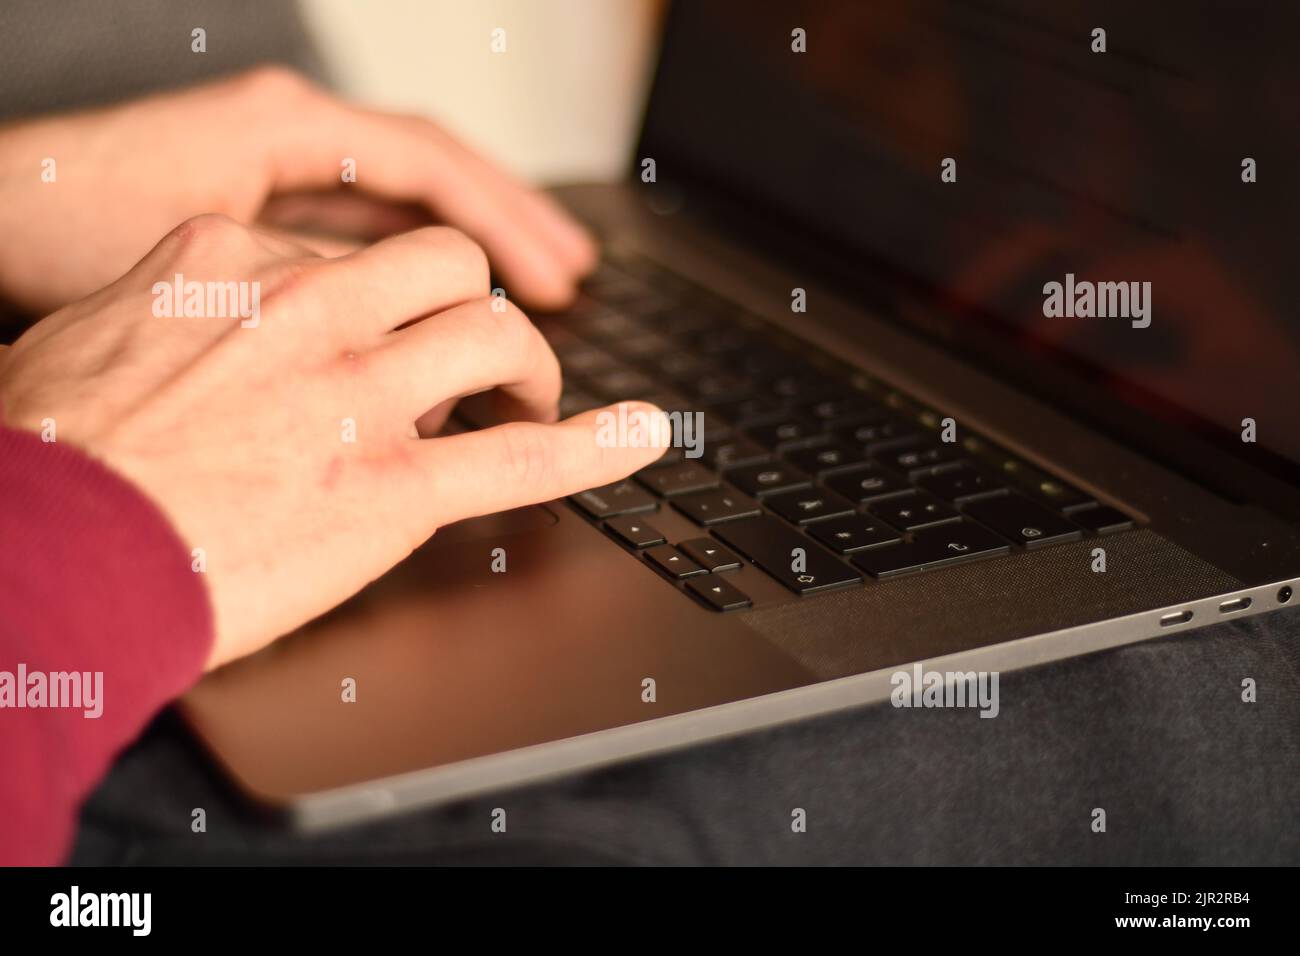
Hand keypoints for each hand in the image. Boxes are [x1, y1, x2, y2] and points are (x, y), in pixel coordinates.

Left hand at [0, 66, 595, 314]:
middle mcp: (288, 135)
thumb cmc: (58, 226)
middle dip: (508, 223)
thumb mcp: (209, 264)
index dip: (507, 224)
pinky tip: (431, 308)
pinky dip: (404, 264)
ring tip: (530, 288)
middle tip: (572, 275)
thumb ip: (322, 294)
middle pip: (432, 173)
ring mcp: (271, 166)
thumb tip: (416, 349)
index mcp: (288, 128)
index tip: (557, 278)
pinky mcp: (252, 205)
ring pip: (396, 200)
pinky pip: (354, 226)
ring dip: (463, 243)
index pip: (433, 167)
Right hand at [0, 216, 663, 669]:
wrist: (48, 556)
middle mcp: (311, 314)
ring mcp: (360, 398)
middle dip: (474, 306)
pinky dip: (595, 443)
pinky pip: (521, 456)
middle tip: (479, 354)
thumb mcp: (93, 337)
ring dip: (529, 367)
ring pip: (495, 337)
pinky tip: (641, 434)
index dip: (382, 303)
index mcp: (235, 265)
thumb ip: (178, 314)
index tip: (387, 337)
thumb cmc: (52, 459)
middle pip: (445, 269)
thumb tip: (220, 328)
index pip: (354, 255)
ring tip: (531, 397)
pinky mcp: (393, 488)